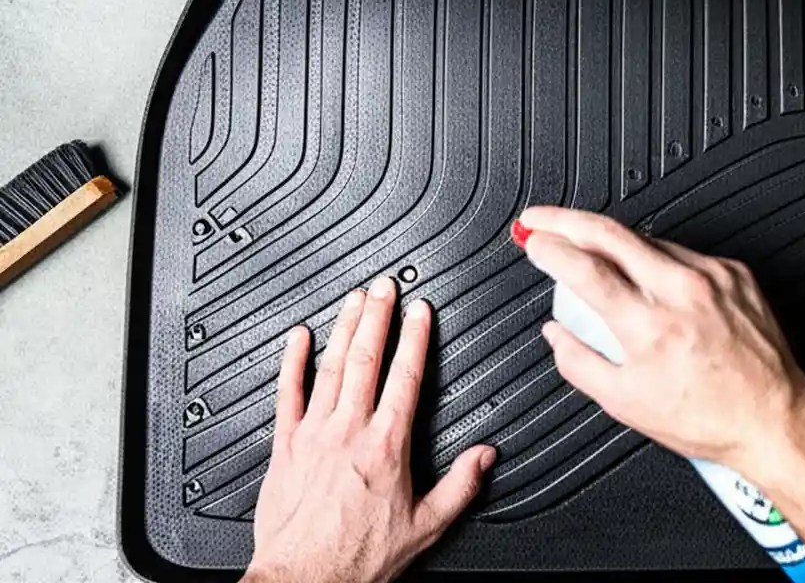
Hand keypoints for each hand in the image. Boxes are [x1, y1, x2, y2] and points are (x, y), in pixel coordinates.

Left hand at [244, 277, 495, 582]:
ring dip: (344, 328)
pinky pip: (287, 393)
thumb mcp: (426, 527)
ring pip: (330, 366)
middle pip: (366, 359)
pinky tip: (297, 338)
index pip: (405, 377)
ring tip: (354, 299)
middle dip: (378, 317)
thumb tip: (485, 456)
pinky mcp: (283, 446)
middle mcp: (349, 431)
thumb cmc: (358, 557)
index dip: (414, 338)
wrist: (304, 579)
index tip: (419, 311)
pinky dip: (292, 361)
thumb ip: (460, 486)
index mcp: (387, 446)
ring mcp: (313, 434)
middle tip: (385, 285)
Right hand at [517, 206, 804, 472]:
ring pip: (648, 240)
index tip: (532, 241)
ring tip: (592, 255)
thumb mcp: (627, 404)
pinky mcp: (735, 272)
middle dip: (564, 219)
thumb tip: (556, 335)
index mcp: (650, 326)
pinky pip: (683, 253)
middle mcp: (682, 291)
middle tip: (540, 219)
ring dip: (612, 241)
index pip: (585, 268)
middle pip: (610, 233)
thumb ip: (579, 363)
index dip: (549, 247)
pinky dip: (658, 260)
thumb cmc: (710, 418)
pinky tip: (651, 279)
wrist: (773, 418)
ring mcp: (712, 276)